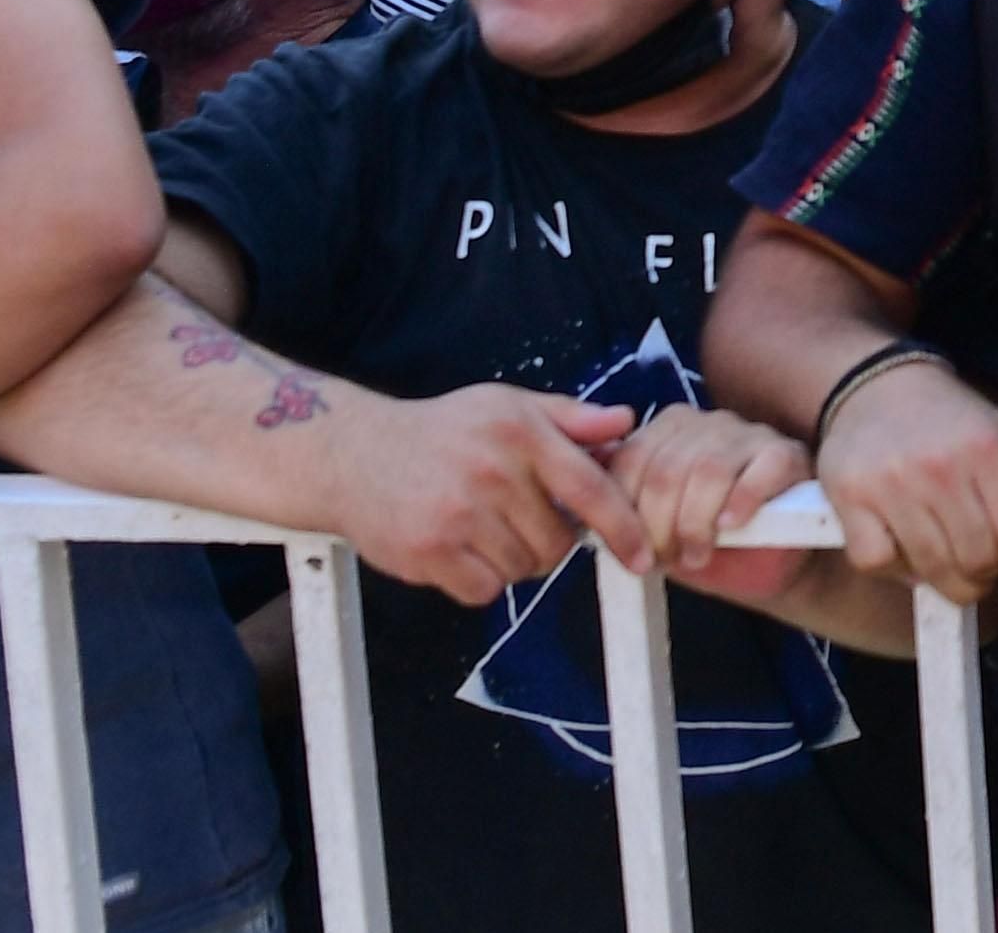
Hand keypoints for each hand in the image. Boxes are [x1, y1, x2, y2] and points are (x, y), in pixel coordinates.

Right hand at [325, 387, 645, 605]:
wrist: (353, 454)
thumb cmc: (442, 431)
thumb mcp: (506, 407)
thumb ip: (569, 417)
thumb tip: (625, 421)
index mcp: (521, 432)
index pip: (590, 488)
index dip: (622, 528)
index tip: (644, 559)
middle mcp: (492, 471)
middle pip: (558, 543)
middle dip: (548, 542)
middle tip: (516, 521)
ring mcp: (458, 514)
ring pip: (523, 570)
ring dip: (512, 561)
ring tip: (481, 529)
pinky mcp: (428, 551)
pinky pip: (484, 590)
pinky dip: (479, 581)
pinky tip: (458, 550)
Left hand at [605, 403, 813, 602]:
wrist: (765, 566)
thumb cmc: (705, 545)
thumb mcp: (657, 529)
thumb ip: (625, 512)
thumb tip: (590, 515)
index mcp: (668, 431)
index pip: (631, 458)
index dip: (627, 511)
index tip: (634, 550)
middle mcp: (708, 423)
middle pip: (667, 468)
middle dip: (660, 525)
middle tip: (666, 560)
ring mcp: (751, 434)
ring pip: (709, 469)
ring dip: (696, 523)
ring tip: (697, 554)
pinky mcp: (788, 455)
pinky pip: (762, 470)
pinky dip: (742, 502)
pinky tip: (731, 527)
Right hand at [814, 360, 997, 602]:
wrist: (876, 385)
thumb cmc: (950, 421)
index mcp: (988, 447)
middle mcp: (940, 465)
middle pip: (979, 560)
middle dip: (986, 575)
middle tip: (981, 563)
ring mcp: (891, 483)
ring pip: (932, 571)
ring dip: (945, 580)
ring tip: (946, 559)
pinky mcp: (848, 498)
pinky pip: (879, 563)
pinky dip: (894, 568)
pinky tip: (903, 545)